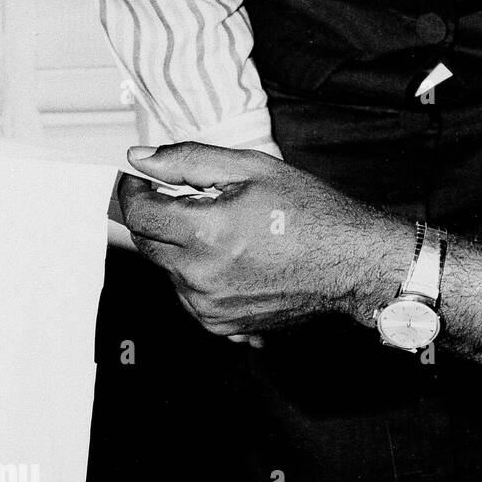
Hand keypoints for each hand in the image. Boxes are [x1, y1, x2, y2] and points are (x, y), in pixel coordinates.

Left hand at [117, 142, 390, 339]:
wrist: (349, 262)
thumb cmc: (308, 212)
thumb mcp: (251, 168)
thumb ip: (188, 160)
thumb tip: (140, 157)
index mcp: (204, 232)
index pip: (138, 213)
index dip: (132, 190)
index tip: (141, 180)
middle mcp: (200, 276)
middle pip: (147, 242)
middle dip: (157, 216)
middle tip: (188, 197)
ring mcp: (208, 306)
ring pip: (168, 268)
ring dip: (181, 245)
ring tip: (226, 228)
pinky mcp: (220, 324)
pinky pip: (189, 293)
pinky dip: (198, 272)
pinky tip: (233, 255)